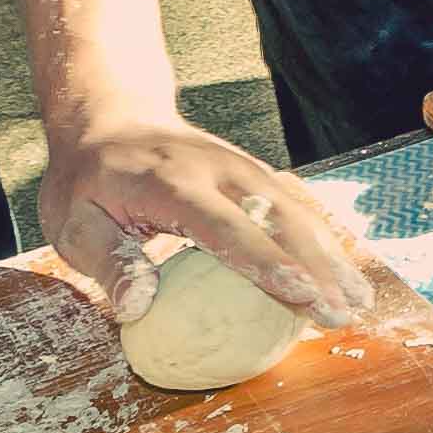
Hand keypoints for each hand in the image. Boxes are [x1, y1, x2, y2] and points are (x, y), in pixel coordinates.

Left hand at [39, 106, 387, 332]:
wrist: (113, 117)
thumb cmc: (87, 181)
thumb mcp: (72, 221)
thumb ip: (107, 261)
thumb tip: (139, 308)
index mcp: (172, 183)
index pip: (227, 226)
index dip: (267, 263)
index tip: (303, 295)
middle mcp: (220, 170)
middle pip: (280, 218)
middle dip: (317, 268)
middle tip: (341, 315)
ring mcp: (245, 167)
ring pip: (300, 211)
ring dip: (333, 256)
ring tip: (361, 302)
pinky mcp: (257, 174)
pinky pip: (298, 207)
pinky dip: (325, 242)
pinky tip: (346, 275)